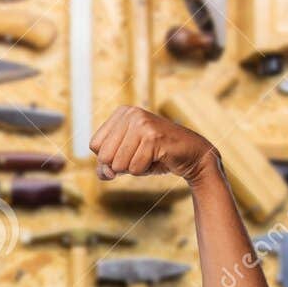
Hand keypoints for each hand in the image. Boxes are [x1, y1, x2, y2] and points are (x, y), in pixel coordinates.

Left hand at [88, 105, 215, 181]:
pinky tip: (159, 158)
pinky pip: (135, 168)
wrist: (193, 155)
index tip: (130, 152)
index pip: (94, 145)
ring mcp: (142, 123)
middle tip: (142, 156)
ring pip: (118, 164)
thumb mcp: (126, 160)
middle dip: (121, 165)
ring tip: (150, 157)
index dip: (109, 158)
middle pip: (104, 156)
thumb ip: (107, 167)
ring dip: (135, 168)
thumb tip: (105, 173)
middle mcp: (130, 113)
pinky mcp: (153, 136)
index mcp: (121, 113)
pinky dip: (145, 170)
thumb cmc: (156, 157)